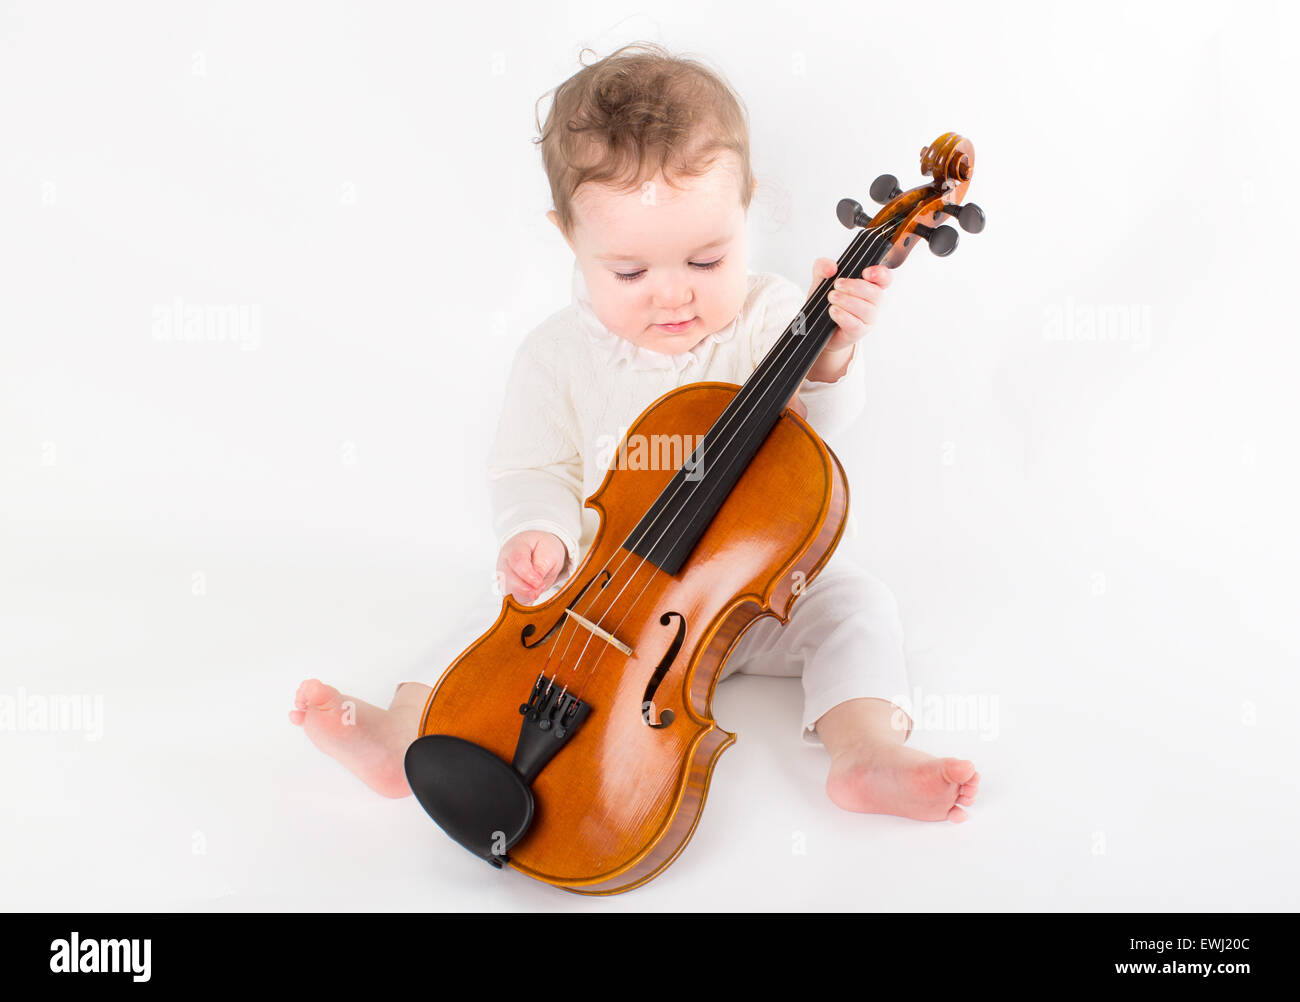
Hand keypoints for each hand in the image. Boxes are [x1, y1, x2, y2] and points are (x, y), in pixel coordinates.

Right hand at [496, 530, 566, 603]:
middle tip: (540, 588)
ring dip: (525, 596)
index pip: (516, 560)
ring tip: (538, 588)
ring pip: (508, 592)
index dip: (527, 574)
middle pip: (507, 579)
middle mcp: (504, 562)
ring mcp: (503, 576)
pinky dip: (523, 601)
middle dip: (525, 589)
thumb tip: (536, 581)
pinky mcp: (506, 589)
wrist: (538, 550)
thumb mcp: (549, 551)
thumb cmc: (542, 548)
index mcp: (515, 547)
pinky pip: (511, 600)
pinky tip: (532, 595)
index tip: (538, 582)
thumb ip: (542, 565)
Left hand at [804, 257, 892, 382]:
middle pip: (876, 294)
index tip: (866, 273)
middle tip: (837, 285)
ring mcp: (867, 319)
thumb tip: (831, 268)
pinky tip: (833, 310)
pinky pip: (856, 324)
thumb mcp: (822, 279)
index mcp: (869, 285)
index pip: (885, 278)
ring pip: (867, 310)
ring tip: (832, 297)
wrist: (818, 325)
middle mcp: (872, 302)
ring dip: (848, 302)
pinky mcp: (858, 332)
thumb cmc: (827, 301)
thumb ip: (823, 267)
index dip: (880, 274)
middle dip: (856, 287)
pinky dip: (844, 316)